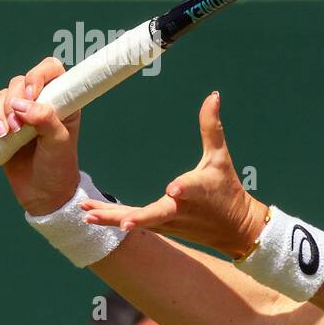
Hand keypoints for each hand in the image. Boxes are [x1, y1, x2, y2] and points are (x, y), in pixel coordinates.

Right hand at [0, 57, 81, 215]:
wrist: (43, 192)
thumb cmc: (58, 166)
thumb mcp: (59, 143)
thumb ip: (46, 120)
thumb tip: (21, 104)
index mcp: (62, 102)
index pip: (51, 70)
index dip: (38, 75)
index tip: (31, 94)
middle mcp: (41, 103)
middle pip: (19, 82)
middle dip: (13, 101)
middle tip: (17, 127)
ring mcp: (21, 113)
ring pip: (2, 96)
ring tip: (5, 134)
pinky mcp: (4, 125)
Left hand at [79, 92, 268, 259]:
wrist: (235, 229)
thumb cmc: (228, 189)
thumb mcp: (220, 157)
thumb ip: (211, 126)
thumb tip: (213, 95)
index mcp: (199, 190)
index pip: (191, 188)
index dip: (183, 188)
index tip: (173, 190)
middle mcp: (182, 209)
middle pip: (158, 214)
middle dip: (139, 218)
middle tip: (123, 221)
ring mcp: (170, 222)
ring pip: (139, 222)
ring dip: (112, 219)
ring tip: (87, 213)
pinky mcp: (161, 227)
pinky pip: (134, 223)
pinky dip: (112, 220)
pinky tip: (89, 214)